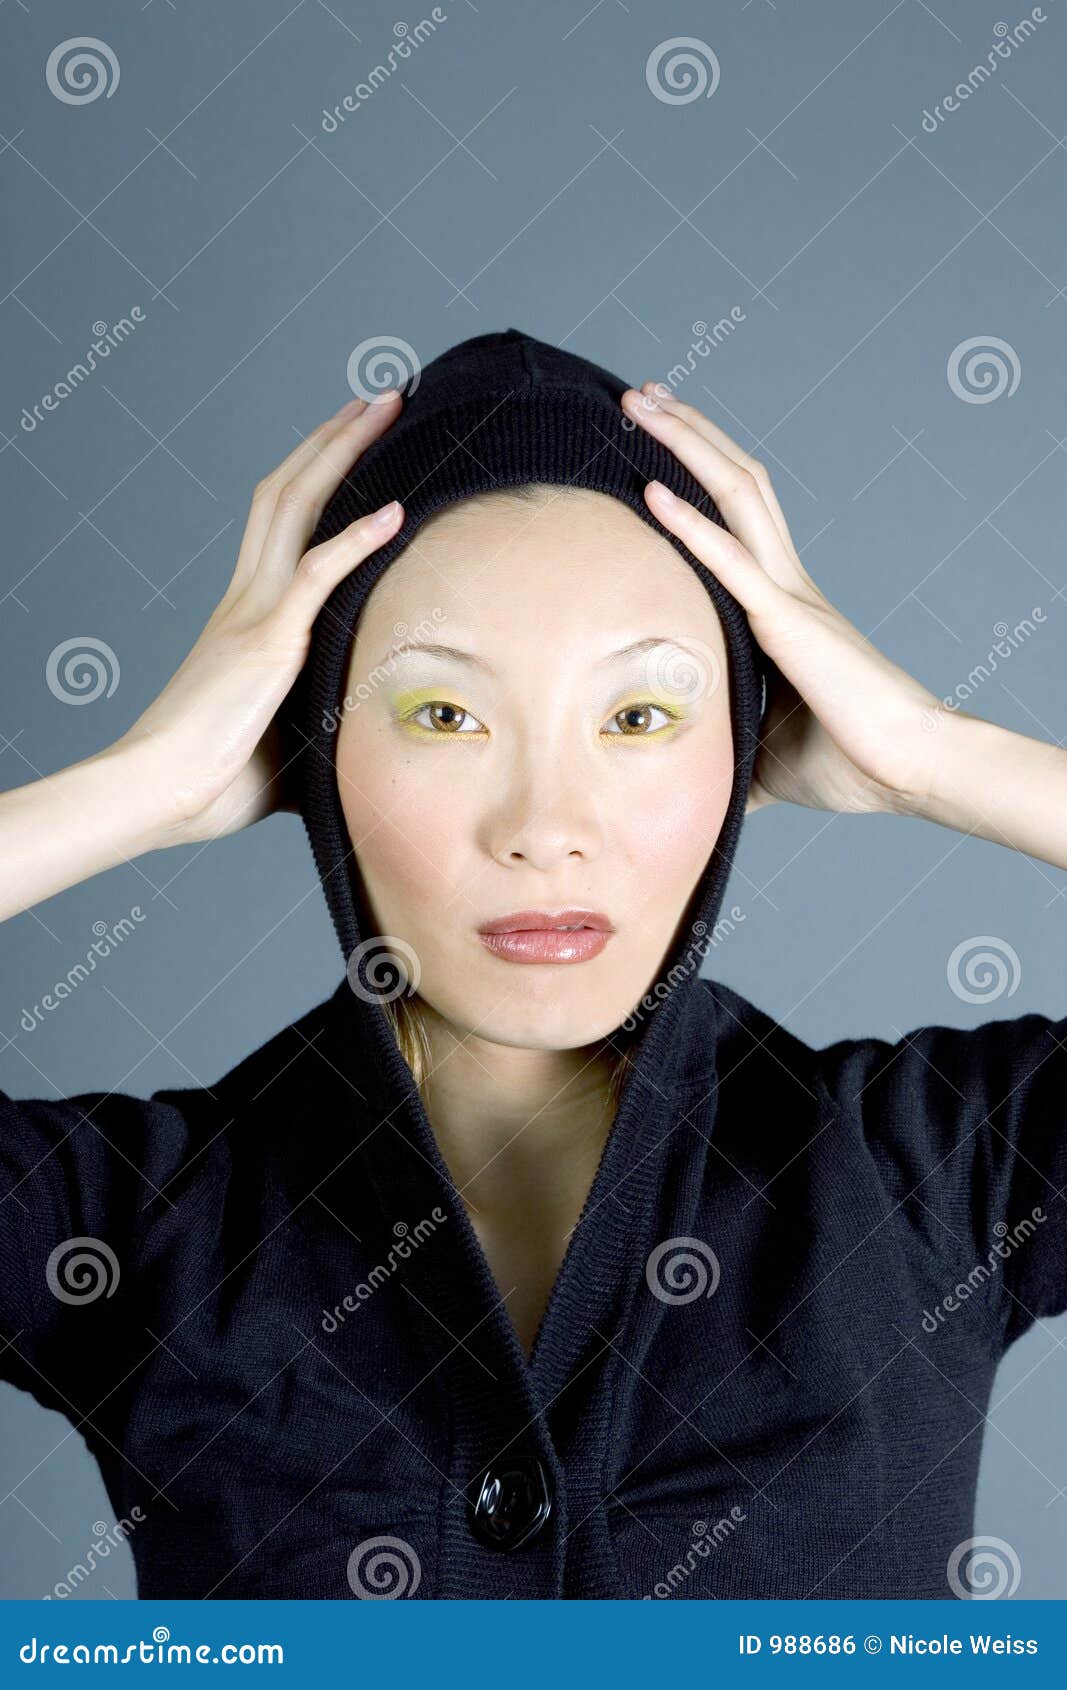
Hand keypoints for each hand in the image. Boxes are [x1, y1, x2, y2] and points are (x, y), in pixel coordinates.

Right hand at [114, 391, 404, 844]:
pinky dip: (358, 538)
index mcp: (246, 616)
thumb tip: (357, 745)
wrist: (159, 791)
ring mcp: (254, 613)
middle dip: (334, 439)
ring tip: (384, 410)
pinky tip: (396, 511)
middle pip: (288, 491)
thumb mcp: (282, 741)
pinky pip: (318, 575)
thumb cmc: (213, 781)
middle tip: (379, 398)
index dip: (316, 474)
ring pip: (297, 507)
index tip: (353, 442)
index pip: (282, 523)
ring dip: (343, 454)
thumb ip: (317, 723)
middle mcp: (246, 598)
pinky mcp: (268, 642)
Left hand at [620, 382, 945, 818]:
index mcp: (782, 606)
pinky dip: (690, 524)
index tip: (652, 440)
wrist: (907, 768)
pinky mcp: (788, 624)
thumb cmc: (848, 760)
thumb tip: (700, 785)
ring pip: (735, 494)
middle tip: (638, 394)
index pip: (734, 518)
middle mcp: (786, 584)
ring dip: (686, 444)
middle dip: (686, 430)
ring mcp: (788, 596)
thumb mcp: (766, 756)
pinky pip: (731, 562)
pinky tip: (652, 491)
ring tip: (641, 402)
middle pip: (735, 480)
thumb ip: (731, 755)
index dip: (696, 471)